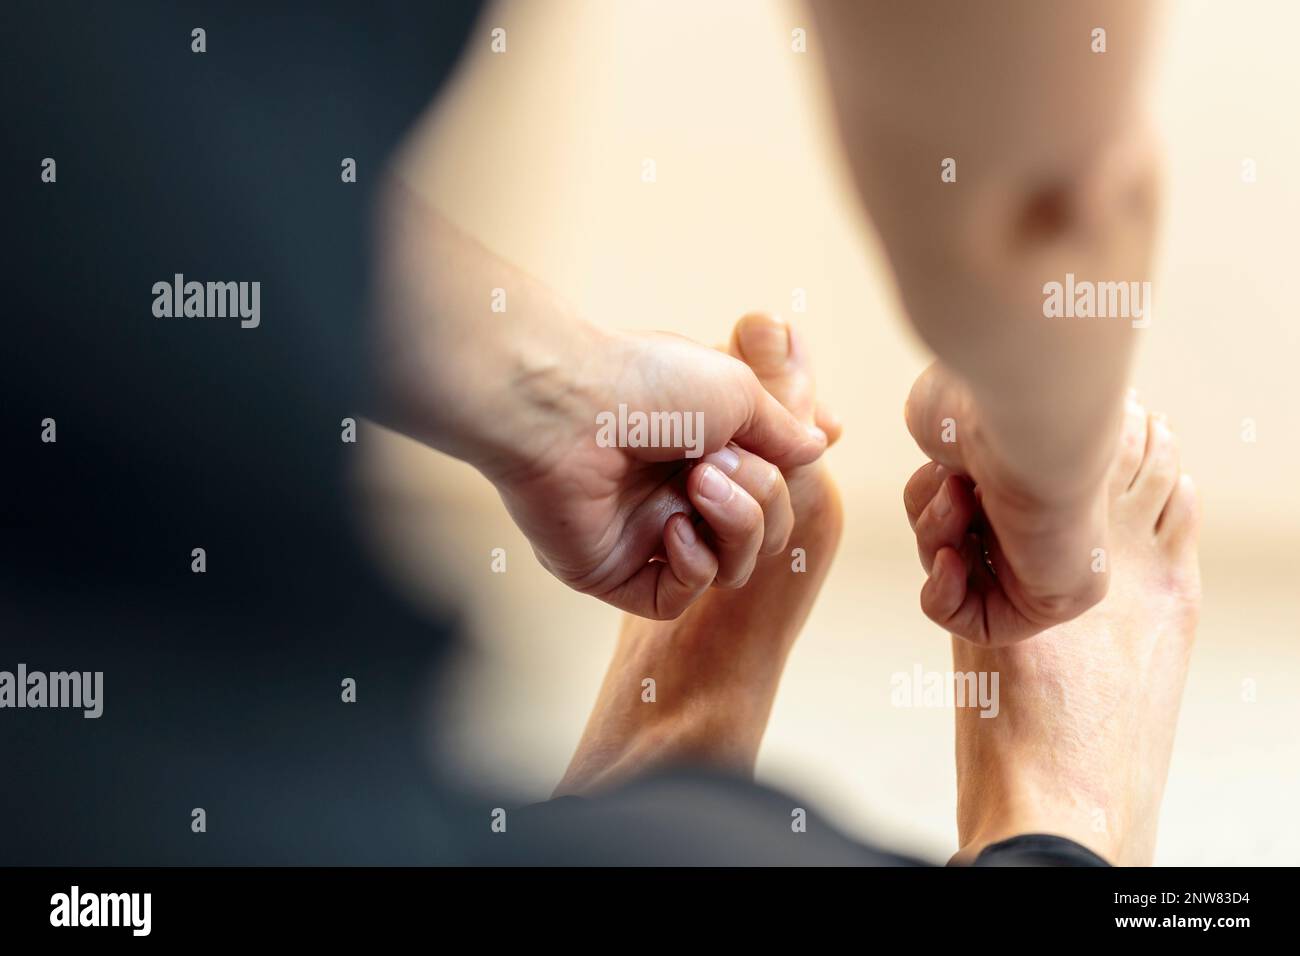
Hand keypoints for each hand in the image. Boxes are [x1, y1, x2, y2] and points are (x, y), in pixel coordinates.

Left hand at [371, 191, 824, 620]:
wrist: (560, 408)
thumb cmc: (644, 383)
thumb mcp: (735, 391)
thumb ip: (780, 428)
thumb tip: (818, 446)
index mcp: (702, 444)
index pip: (772, 480)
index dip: (791, 469)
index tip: (823, 436)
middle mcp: (677, 489)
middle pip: (764, 529)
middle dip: (760, 495)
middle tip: (714, 462)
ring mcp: (646, 533)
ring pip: (732, 565)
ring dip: (733, 525)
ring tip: (696, 486)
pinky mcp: (616, 572)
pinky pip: (680, 595)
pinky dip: (693, 565)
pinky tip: (673, 529)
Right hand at [903, 362, 1112, 644]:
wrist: (1029, 416)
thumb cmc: (986, 405)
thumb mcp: (944, 430)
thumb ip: (940, 461)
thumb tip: (946, 483)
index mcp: (1017, 474)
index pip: (963, 516)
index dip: (931, 506)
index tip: (938, 476)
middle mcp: (1038, 518)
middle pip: (954, 546)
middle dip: (934, 517)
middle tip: (950, 484)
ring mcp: (1046, 559)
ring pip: (957, 578)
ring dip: (937, 538)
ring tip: (959, 498)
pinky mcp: (1053, 601)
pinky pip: (978, 625)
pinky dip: (944, 593)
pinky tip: (951, 555)